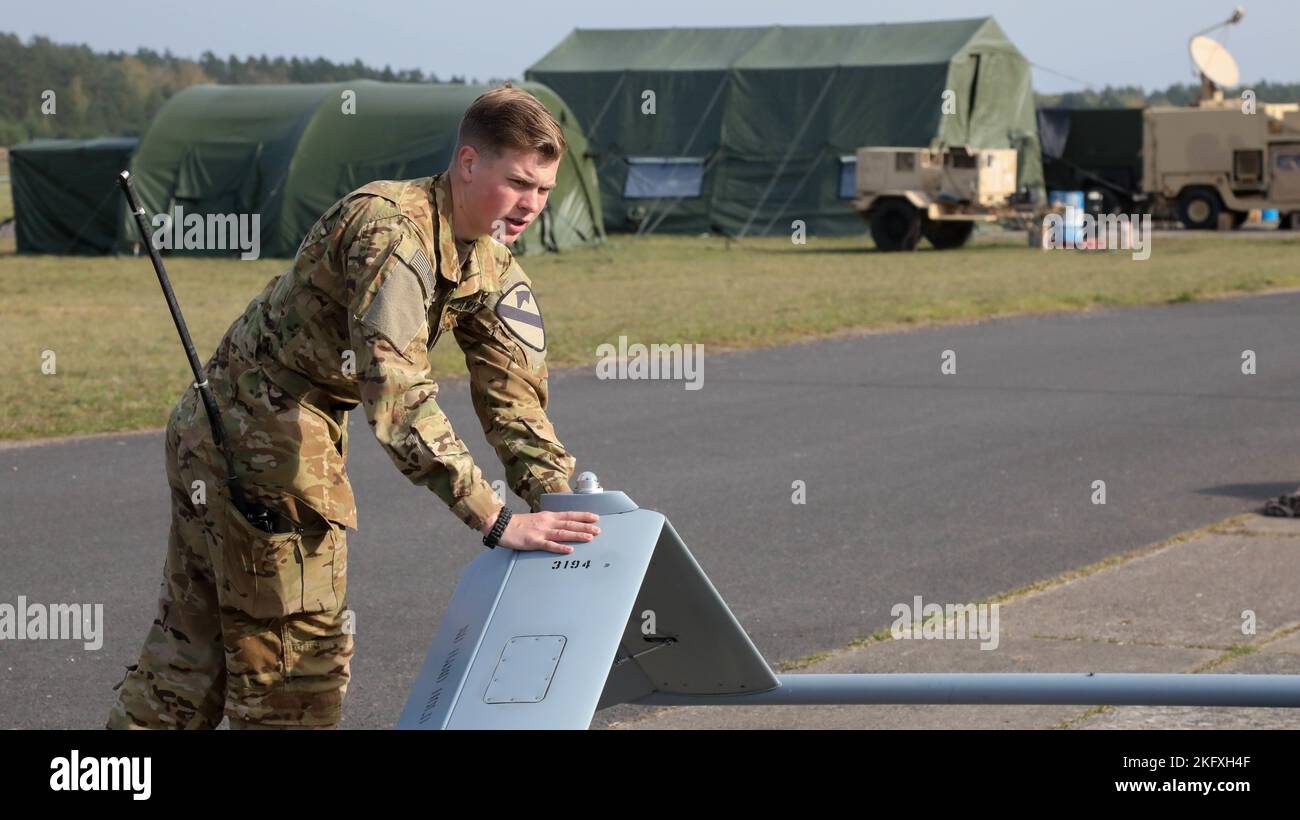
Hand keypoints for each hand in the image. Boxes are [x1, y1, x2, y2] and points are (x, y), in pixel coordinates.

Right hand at [481, 510, 599, 553]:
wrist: (501, 525)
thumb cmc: (519, 524)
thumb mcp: (537, 518)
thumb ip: (549, 521)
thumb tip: (562, 525)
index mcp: (548, 516)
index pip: (569, 515)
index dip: (583, 516)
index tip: (595, 517)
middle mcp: (547, 522)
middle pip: (569, 524)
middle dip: (585, 526)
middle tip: (598, 530)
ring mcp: (541, 532)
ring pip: (563, 533)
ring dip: (577, 535)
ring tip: (590, 538)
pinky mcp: (534, 542)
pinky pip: (549, 545)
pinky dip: (560, 548)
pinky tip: (569, 550)